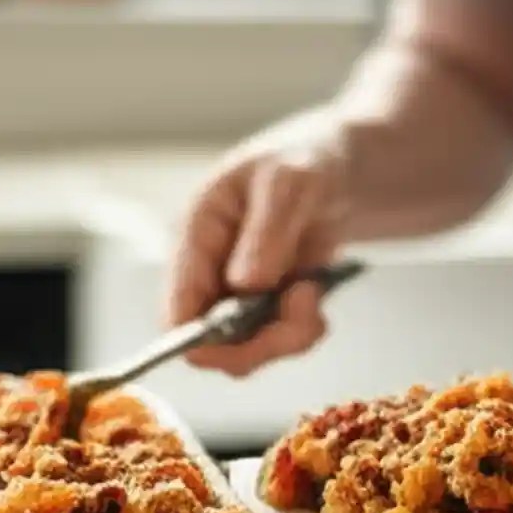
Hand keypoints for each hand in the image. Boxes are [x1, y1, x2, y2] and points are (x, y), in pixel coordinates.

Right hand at [167, 133, 349, 376]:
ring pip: (246, 350)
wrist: (335, 169)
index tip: (244, 340)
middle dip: (259, 341)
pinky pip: (276, 341)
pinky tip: (317, 294)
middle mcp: (209, 272)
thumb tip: (241, 285)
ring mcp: (236, 294)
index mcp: (196, 234)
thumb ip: (265, 233)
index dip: (198, 338)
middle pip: (210, 342)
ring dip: (288, 335)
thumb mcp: (287, 183)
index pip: (177, 306)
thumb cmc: (302, 161)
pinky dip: (303, 330)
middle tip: (303, 310)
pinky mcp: (266, 306)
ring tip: (314, 293)